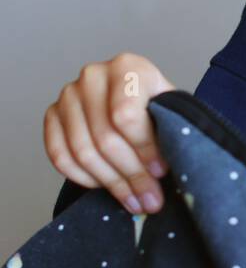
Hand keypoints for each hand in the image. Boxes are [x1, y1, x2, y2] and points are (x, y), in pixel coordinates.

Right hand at [43, 52, 175, 214]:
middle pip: (105, 138)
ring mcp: (68, 95)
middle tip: (150, 198)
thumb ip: (169, 135)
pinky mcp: (52, 115)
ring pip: (83, 152)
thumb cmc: (156, 108)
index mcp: (128, 67)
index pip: (126, 115)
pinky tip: (106, 187)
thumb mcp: (171, 113)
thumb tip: (160, 177)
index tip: (160, 171)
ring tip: (134, 200)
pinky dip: (84, 178)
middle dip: (131, 175)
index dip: (144, 149)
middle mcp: (93, 76)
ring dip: (111, 183)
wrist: (134, 100)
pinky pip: (60, 156)